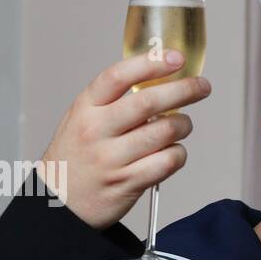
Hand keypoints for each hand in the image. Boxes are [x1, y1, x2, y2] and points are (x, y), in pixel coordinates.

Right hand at [39, 50, 211, 230]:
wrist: (59, 201)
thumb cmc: (76, 156)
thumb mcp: (81, 119)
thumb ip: (113, 101)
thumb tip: (158, 80)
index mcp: (85, 108)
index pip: (118, 76)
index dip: (151, 63)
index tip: (176, 58)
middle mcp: (97, 130)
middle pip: (148, 102)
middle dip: (184, 90)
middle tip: (201, 86)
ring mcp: (112, 158)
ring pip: (164, 132)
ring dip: (183, 125)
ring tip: (183, 125)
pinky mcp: (129, 183)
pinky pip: (167, 162)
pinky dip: (178, 154)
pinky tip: (173, 152)